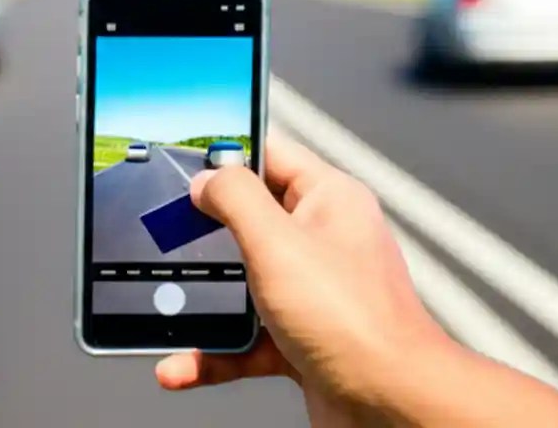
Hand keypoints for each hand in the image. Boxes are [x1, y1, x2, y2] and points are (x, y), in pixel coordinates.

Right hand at [154, 134, 451, 424]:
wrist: (391, 405)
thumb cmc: (352, 321)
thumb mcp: (277, 243)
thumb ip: (236, 199)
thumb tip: (209, 177)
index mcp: (329, 201)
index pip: (272, 156)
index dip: (228, 154)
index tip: (185, 162)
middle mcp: (325, 242)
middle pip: (251, 221)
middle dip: (205, 233)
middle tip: (166, 232)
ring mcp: (314, 293)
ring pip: (244, 285)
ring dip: (203, 301)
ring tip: (166, 305)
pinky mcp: (303, 340)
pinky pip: (247, 338)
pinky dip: (214, 351)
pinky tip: (180, 364)